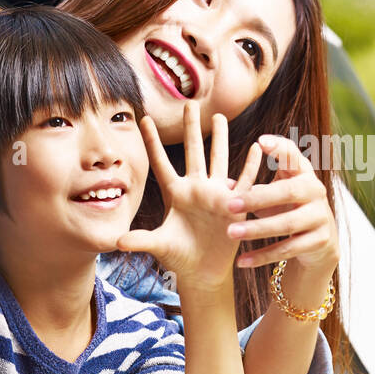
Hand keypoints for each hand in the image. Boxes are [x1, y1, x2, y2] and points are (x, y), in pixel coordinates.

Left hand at [117, 103, 262, 293]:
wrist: (203, 271)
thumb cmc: (178, 257)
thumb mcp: (158, 245)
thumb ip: (140, 241)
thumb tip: (116, 242)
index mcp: (175, 194)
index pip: (161, 163)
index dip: (152, 142)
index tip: (142, 119)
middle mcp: (196, 188)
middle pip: (193, 151)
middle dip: (192, 127)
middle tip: (190, 103)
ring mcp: (216, 194)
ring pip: (218, 159)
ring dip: (220, 139)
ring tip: (221, 116)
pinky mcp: (234, 205)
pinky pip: (244, 182)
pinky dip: (251, 165)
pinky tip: (258, 148)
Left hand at [226, 133, 339, 275]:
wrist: (319, 243)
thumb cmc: (287, 209)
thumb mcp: (274, 194)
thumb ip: (252, 187)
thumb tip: (223, 185)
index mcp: (304, 173)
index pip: (294, 155)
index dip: (279, 148)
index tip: (260, 142)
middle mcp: (316, 191)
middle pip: (288, 191)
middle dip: (257, 198)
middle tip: (229, 205)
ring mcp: (320, 216)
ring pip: (287, 224)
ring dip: (256, 230)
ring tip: (231, 233)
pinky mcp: (319, 240)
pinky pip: (288, 250)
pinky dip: (263, 256)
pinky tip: (242, 262)